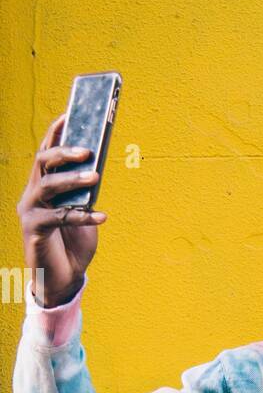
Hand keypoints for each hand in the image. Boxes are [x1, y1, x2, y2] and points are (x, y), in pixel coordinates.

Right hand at [17, 113, 106, 307]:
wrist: (65, 278)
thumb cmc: (74, 243)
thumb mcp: (84, 212)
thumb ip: (87, 192)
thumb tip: (98, 168)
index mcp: (43, 186)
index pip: (46, 153)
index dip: (55, 133)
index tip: (69, 114)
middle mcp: (32, 195)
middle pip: (42, 163)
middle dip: (64, 152)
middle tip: (88, 150)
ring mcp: (29, 212)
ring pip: (47, 186)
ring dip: (72, 180)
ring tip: (95, 177)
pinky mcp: (34, 232)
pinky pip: (57, 218)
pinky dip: (81, 216)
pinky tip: (102, 216)